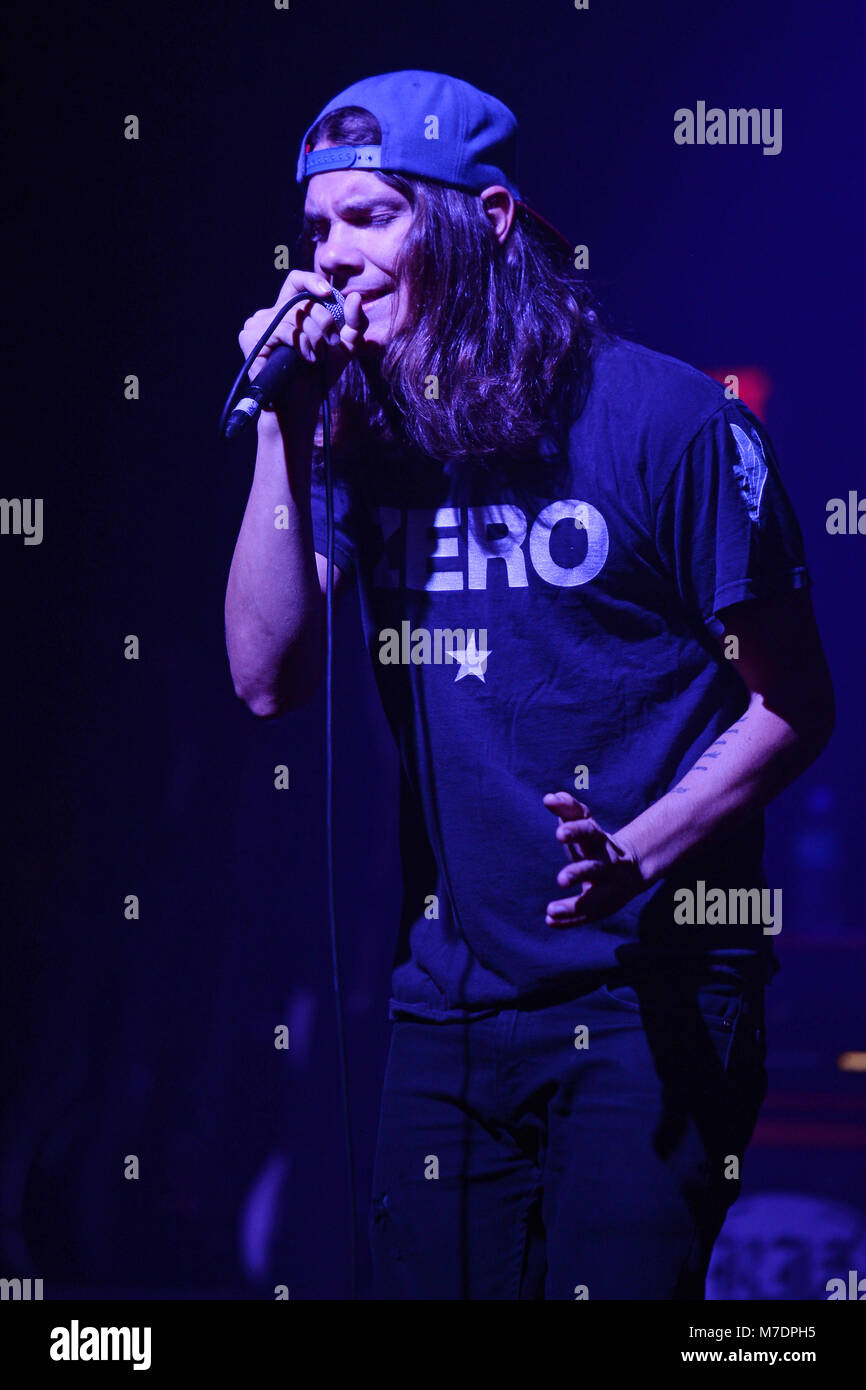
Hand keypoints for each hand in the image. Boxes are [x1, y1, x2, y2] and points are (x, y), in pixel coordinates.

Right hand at [238, 269, 368, 416]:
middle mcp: (270, 314)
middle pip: (301, 301)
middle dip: (323, 322)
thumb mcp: (345, 346)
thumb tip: (355, 295)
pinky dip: (299, 344)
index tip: (328, 294)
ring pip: (293, 316)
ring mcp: (257, 325)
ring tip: (315, 357)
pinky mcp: (251, 338)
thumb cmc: (320, 375)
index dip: (311, 280)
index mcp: (289, 312)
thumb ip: (355, 322)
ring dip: (312, 338)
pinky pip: (281, 329)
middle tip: (329, 343)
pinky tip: (304, 359)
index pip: (296, 281)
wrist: (303, 404)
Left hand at [542, 792, 645, 926]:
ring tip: (551, 910)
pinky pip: (586, 916)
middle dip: (578, 873)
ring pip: (593, 899)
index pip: (589, 833)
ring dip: (573, 906)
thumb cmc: (598, 844)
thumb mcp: (586, 824)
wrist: (632, 869)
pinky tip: (549, 920)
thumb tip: (550, 797)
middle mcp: (605, 866)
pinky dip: (569, 920)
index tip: (559, 834)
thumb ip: (569, 809)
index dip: (576, 832)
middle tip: (561, 879)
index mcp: (600, 842)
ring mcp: (606, 889)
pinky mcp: (602, 907)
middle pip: (593, 869)